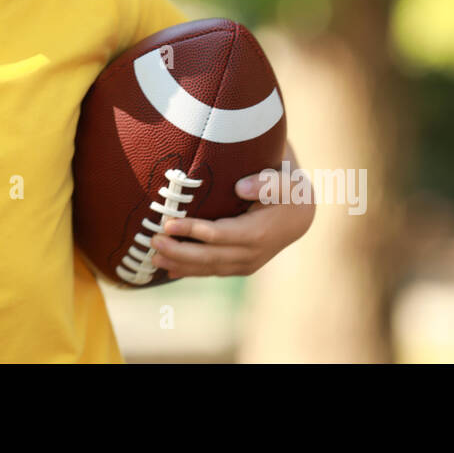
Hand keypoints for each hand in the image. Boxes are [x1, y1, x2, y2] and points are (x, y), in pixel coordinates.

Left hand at [149, 139, 314, 277]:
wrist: (300, 214)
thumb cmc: (289, 192)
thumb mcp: (285, 182)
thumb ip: (266, 183)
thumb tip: (241, 187)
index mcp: (257, 233)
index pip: (218, 235)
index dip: (192, 231)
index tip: (167, 224)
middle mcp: (251, 254)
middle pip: (209, 257)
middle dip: (178, 252)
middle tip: (152, 242)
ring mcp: (246, 263)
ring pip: (208, 268)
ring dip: (180, 264)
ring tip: (153, 258)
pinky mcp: (241, 266)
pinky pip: (213, 271)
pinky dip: (191, 271)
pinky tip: (170, 270)